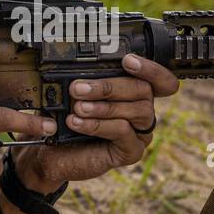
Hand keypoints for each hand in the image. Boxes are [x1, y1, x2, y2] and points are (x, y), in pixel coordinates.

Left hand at [14, 54, 178, 189]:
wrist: (53, 153)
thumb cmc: (67, 118)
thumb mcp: (77, 95)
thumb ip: (88, 80)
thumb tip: (85, 69)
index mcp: (135, 92)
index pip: (159, 79)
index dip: (151, 68)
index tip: (126, 60)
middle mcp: (142, 110)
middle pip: (144, 90)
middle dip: (109, 86)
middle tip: (78, 88)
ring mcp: (140, 132)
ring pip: (137, 110)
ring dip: (103, 107)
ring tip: (77, 108)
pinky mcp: (132, 151)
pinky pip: (123, 131)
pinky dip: (98, 125)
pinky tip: (77, 123)